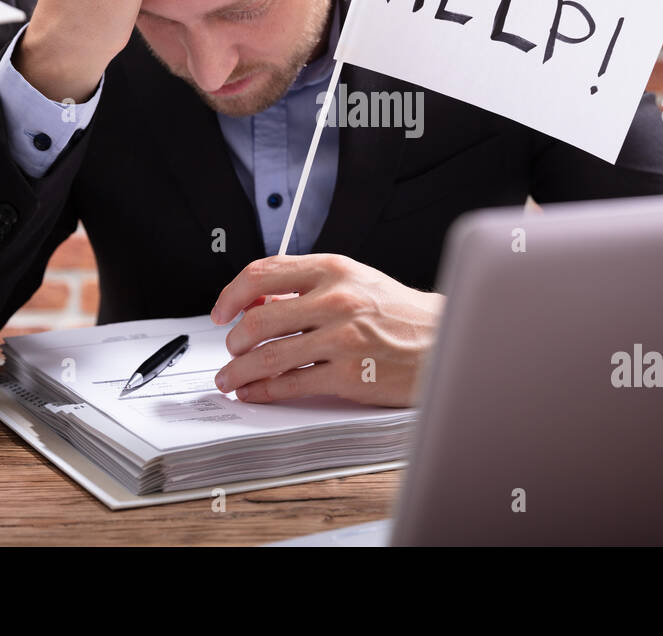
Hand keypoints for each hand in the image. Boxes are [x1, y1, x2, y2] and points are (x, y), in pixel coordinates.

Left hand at [209, 254, 443, 407]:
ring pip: (268, 356)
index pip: (262, 273)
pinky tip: (254, 392)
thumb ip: (306, 287)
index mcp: (333, 270)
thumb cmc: (396, 311)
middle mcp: (336, 300)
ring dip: (239, 370)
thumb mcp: (353, 281)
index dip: (231, 295)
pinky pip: (290, 384)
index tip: (221, 312)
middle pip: (258, 320)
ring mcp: (342, 339)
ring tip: (231, 377)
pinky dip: (263, 391)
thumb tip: (256, 301)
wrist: (441, 339)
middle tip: (231, 350)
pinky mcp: (348, 375)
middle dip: (234, 340)